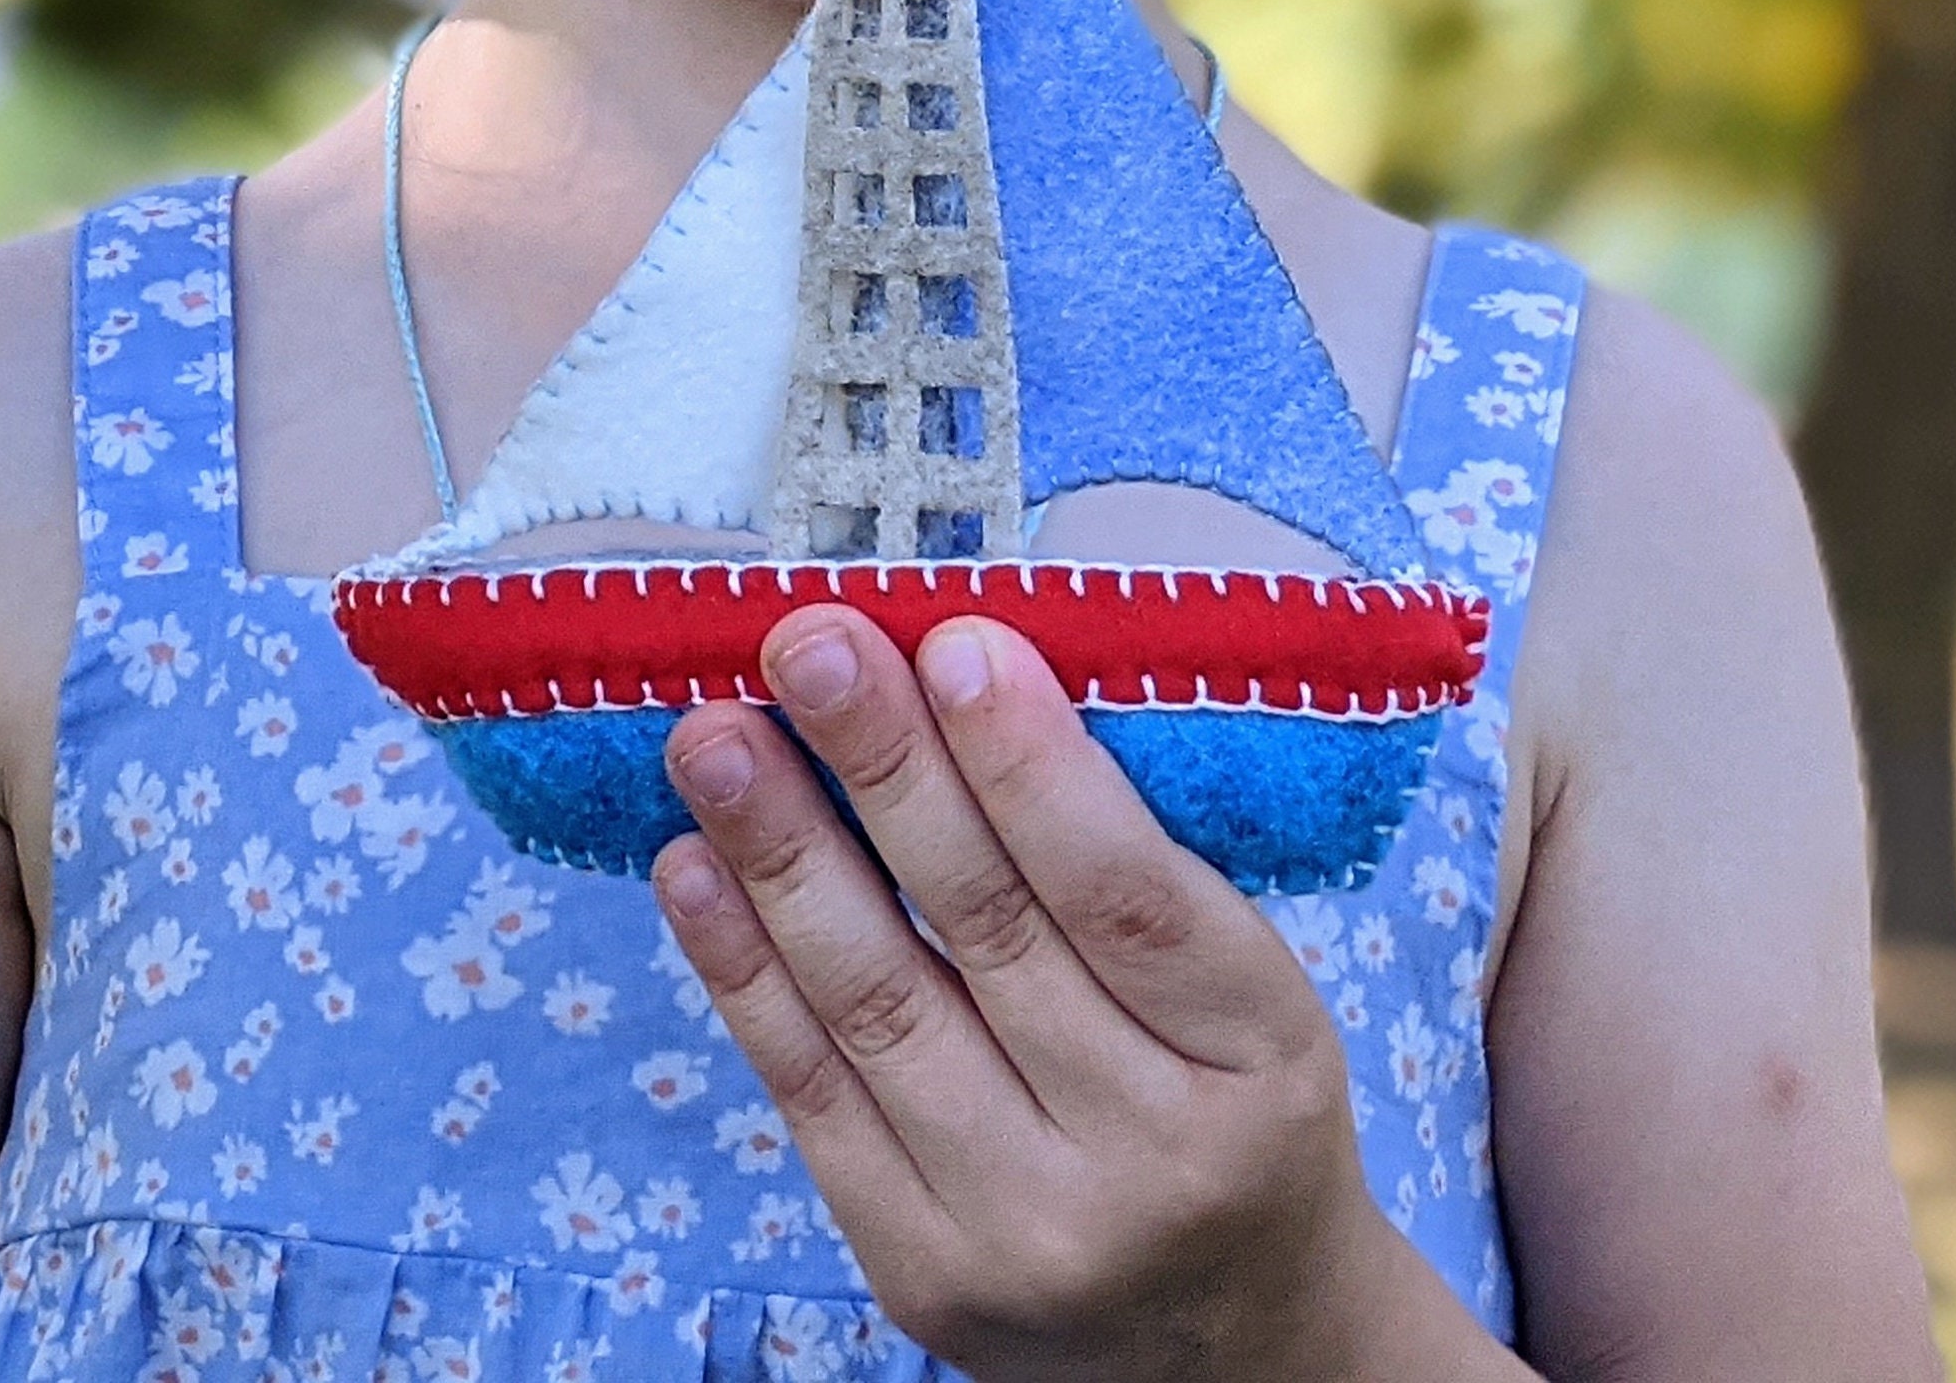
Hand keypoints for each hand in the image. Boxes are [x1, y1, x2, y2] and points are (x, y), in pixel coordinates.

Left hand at [654, 605, 1445, 1381]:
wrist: (1239, 1338)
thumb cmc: (1232, 1098)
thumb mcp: (1248, 980)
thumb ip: (1127, 853)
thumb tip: (956, 673)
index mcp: (1262, 1052)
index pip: (1129, 897)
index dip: (1032, 768)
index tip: (951, 642)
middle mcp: (1150, 1158)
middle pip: (990, 934)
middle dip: (883, 770)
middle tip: (806, 647)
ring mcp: (1026, 1232)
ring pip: (881, 1009)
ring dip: (781, 855)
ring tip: (711, 738)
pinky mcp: (920, 1274)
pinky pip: (814, 1097)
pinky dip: (744, 971)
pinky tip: (693, 868)